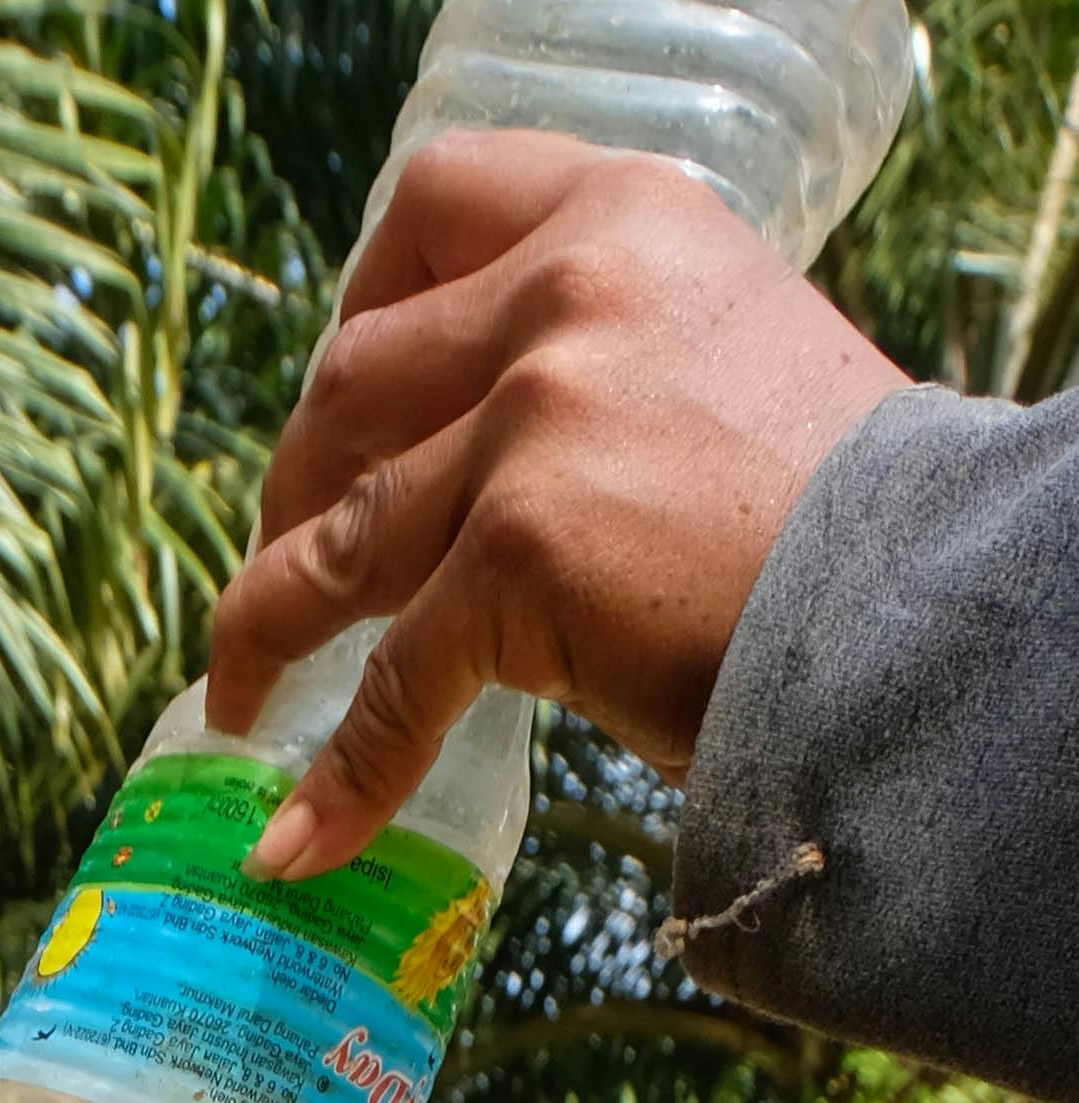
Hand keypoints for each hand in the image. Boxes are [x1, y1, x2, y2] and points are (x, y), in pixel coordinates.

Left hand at [205, 134, 908, 877]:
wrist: (918, 602)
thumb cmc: (837, 508)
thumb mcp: (723, 352)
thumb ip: (610, 359)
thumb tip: (495, 443)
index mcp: (619, 217)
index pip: (431, 207)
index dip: (357, 303)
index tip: (337, 392)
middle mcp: (564, 292)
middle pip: (352, 385)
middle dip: (296, 487)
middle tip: (288, 565)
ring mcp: (531, 422)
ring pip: (340, 540)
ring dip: (268, 625)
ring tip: (240, 694)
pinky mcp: (517, 556)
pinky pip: (391, 686)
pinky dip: (339, 775)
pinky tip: (297, 838)